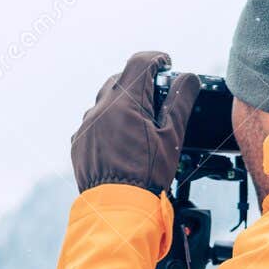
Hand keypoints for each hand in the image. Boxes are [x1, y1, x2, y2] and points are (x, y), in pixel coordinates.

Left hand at [71, 51, 199, 193]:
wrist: (118, 208)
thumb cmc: (147, 174)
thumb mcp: (171, 136)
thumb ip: (180, 101)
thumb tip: (188, 79)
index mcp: (125, 102)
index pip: (140, 62)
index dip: (157, 59)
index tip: (166, 65)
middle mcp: (100, 109)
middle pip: (121, 79)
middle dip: (141, 83)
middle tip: (158, 99)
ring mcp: (87, 125)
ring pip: (106, 101)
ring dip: (123, 104)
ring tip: (141, 125)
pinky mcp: (79, 142)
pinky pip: (95, 122)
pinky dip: (109, 124)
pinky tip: (123, 142)